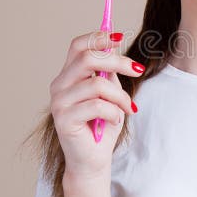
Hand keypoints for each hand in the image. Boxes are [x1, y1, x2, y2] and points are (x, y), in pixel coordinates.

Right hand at [48, 31, 144, 179]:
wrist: (94, 160)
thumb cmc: (102, 125)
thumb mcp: (111, 93)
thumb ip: (108, 71)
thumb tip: (114, 44)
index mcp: (69, 75)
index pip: (78, 46)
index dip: (98, 37)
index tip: (121, 37)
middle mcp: (59, 85)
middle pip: (87, 58)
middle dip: (118, 61)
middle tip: (138, 71)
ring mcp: (58, 102)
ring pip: (97, 84)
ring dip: (120, 96)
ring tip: (128, 108)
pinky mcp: (63, 120)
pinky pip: (97, 106)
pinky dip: (114, 112)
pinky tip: (115, 121)